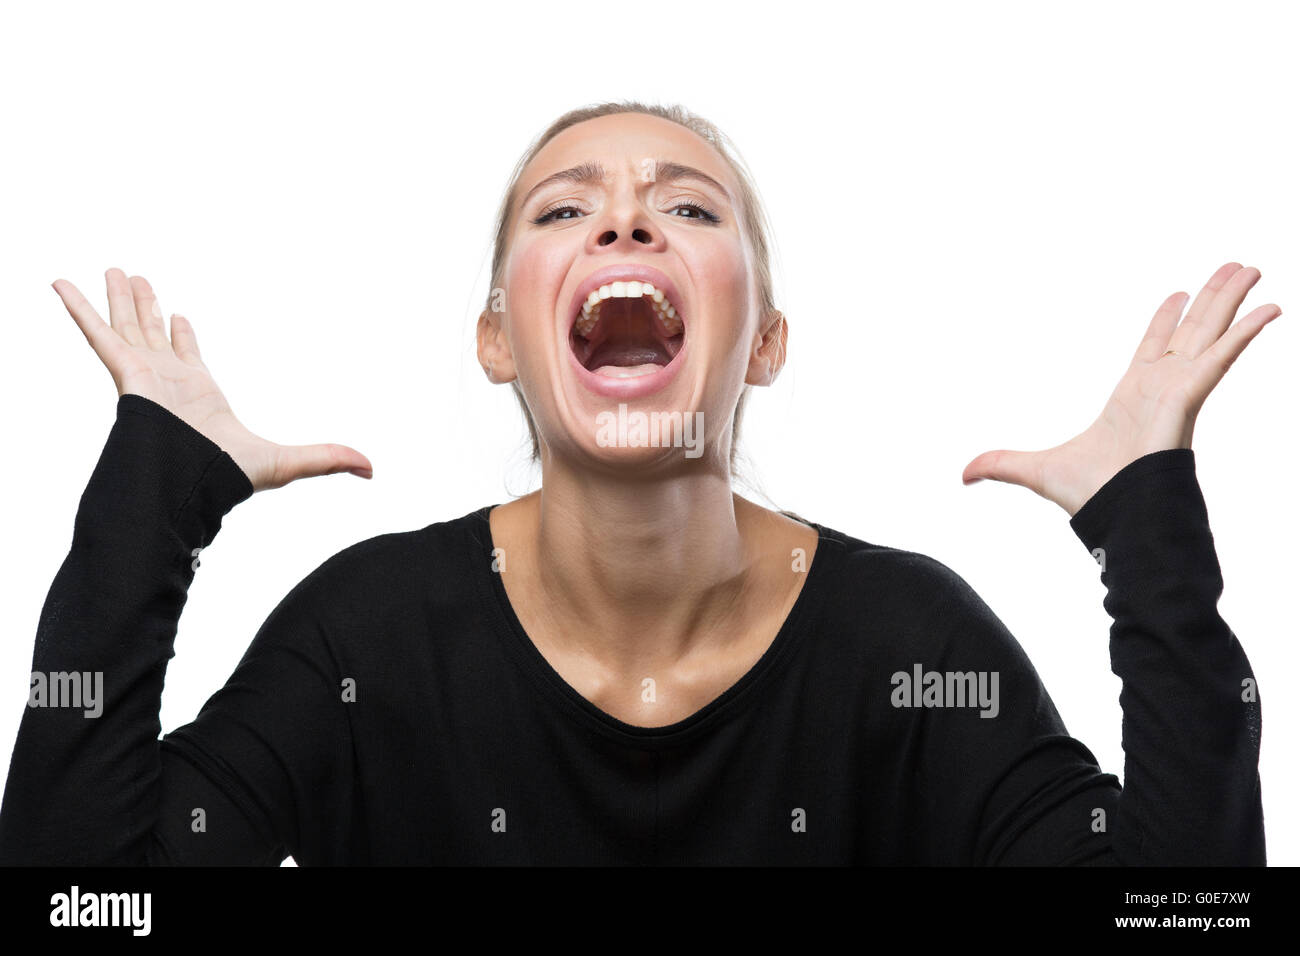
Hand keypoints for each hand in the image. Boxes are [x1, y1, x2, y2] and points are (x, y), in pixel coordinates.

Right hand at [53, 267, 373, 492]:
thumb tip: (373, 468)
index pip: (188, 357)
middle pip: (154, 333)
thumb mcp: (289, 461)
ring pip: (130, 325)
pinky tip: (61, 281)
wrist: (192, 480)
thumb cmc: (228, 475)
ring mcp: (146, 374)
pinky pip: (97, 332)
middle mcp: (169, 380)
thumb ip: (329, 458)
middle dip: (147, 307)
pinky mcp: (126, 371)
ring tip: (118, 269)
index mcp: (198, 395)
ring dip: (122, 298)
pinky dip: (78, 306)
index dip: (184, 337)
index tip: (179, 317)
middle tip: (140, 279)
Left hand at [961, 262, 1280, 516]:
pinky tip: (1270, 309)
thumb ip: (1000, 465)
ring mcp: (1178, 389)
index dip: (1165, 321)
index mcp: (1133, 396)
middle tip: (1234, 266)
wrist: (1113, 511)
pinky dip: (1245, 333)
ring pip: (1209, 333)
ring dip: (1232, 301)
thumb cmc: (1089, 495)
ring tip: (1253, 266)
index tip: (1178, 294)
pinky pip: (1221, 358)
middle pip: (1191, 330)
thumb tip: (961, 474)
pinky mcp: (1189, 396)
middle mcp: (1161, 387)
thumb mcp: (1034, 470)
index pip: (1154, 348)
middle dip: (1211, 298)